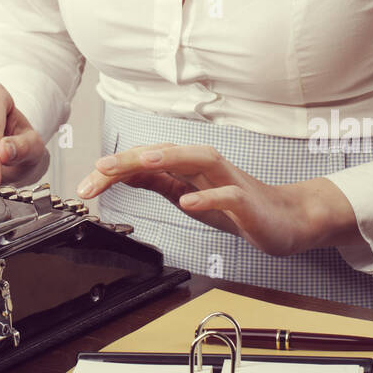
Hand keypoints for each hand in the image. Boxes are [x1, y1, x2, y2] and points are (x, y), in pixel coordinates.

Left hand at [76, 143, 357, 256]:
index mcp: (187, 167)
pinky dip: (207, 196)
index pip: (146, 162)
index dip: (115, 170)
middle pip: (166, 153)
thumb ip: (159, 182)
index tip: (85, 184)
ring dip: (169, 157)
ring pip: (198, 159)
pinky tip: (188, 202)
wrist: (287, 220)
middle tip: (100, 168)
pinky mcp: (247, 201)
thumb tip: (124, 173)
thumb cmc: (236, 206)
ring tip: (142, 161)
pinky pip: (227, 195)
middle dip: (132, 158)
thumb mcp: (188, 195)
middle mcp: (205, 166)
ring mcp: (228, 180)